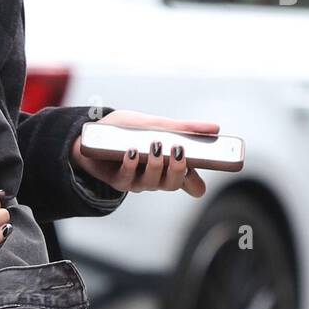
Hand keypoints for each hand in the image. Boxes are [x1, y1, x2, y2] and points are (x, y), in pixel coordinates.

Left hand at [70, 109, 220, 197]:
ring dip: (155, 166)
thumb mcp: (156, 124)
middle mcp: (155, 177)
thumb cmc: (127, 130)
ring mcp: (136, 181)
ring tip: (155, 146)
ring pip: (152, 183)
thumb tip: (215, 128)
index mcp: (169, 166)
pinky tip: (132, 152)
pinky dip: (131, 165)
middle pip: (173, 184)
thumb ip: (183, 128)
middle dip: (178, 169)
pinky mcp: (117, 180)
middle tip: (179, 151)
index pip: (190, 183)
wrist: (93, 133)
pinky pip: (126, 179)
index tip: (200, 167)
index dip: (197, 181)